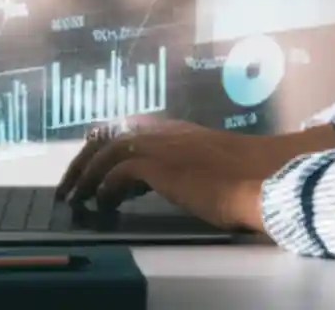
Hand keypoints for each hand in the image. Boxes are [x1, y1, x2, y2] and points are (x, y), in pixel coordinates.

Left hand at [55, 118, 334, 230]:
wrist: (267, 179)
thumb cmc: (253, 177)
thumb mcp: (216, 167)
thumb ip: (194, 167)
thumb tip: (183, 182)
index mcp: (179, 132)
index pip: (129, 130)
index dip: (104, 148)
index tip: (91, 169)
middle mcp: (167, 133)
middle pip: (109, 135)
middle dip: (83, 160)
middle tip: (68, 186)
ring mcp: (163, 147)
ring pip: (108, 151)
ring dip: (86, 175)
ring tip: (75, 198)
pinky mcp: (162, 167)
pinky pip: (118, 173)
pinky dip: (104, 188)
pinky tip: (103, 203)